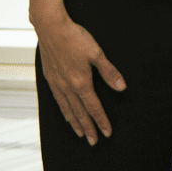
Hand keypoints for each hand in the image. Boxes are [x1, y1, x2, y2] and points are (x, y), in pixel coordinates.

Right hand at [35, 16, 125, 145]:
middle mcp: (67, 87)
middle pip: (79, 113)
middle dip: (87, 128)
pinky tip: (66, 114)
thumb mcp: (97, 53)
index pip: (93, 107)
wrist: (51, 28)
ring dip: (74, 122)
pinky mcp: (50, 78)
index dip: (101, 121)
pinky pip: (58, 100)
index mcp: (81, 83)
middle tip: (93, 141)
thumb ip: (109, 72)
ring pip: (67, 109)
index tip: (106, 133)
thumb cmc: (75, 38)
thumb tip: (121, 88)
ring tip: (80, 133)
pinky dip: (63, 111)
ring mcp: (56, 84)